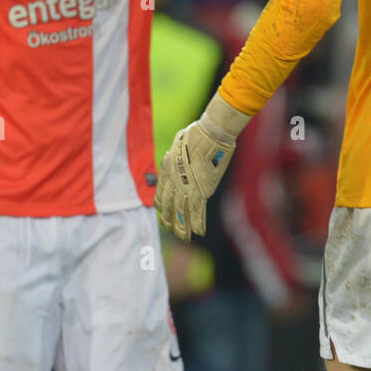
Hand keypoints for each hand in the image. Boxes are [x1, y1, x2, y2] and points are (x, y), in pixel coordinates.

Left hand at [155, 94, 251, 242]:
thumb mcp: (179, 142)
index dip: (163, 207)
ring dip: (182, 228)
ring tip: (184, 237)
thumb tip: (177, 153)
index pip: (161, 195)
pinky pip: (197, 212)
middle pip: (168, 208)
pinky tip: (198, 233)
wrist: (209, 134)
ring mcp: (186, 187)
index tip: (165, 213)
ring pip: (181, 213)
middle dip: (170, 221)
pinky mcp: (201, 191)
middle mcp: (173, 182)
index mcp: (167, 170)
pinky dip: (197, 224)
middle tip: (172, 230)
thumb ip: (177, 154)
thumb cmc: (197, 133)